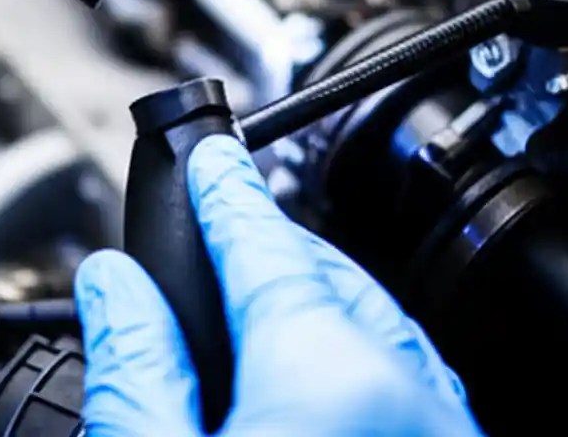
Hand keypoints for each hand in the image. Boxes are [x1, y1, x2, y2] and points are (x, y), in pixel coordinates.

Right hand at [75, 135, 482, 435]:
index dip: (224, 193)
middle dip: (269, 249)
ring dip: (315, 312)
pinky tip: (311, 394)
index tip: (211, 157)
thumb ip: (136, 369)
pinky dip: (356, 370)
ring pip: (379, 335)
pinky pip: (409, 390)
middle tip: (215, 237)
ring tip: (252, 320)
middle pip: (330, 280)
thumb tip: (116, 287)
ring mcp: (451, 433)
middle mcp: (413, 399)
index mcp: (332, 381)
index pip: (263, 247)